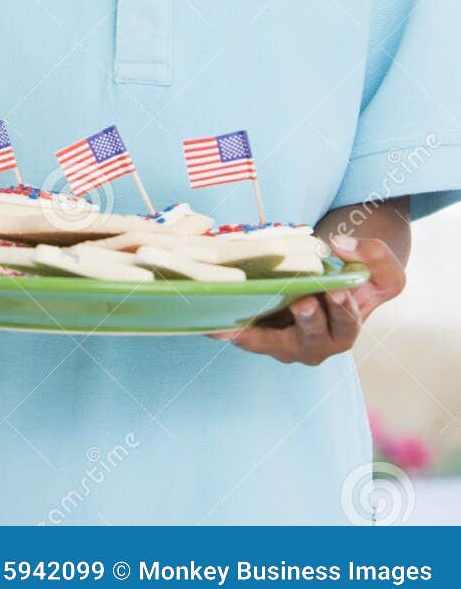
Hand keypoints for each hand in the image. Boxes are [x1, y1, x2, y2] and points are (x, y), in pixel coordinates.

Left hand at [207, 233, 405, 364]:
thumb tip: (340, 245)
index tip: (337, 292)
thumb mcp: (379, 262)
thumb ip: (372, 254)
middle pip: (311, 338)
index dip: (344, 309)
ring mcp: (285, 342)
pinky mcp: (261, 334)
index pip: (347, 323)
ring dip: (253, 335)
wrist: (330, 276)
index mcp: (346, 329)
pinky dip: (227, 330)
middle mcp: (316, 343)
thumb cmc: (356, 272)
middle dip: (307, 320)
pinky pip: (244, 334)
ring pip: (270, 342)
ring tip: (234, 326)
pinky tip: (209, 324)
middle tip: (301, 302)